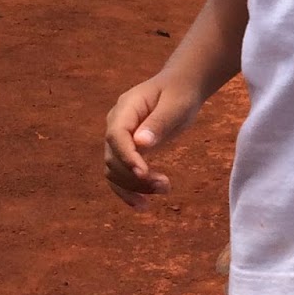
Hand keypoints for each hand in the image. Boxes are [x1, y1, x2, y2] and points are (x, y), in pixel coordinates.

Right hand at [104, 74, 202, 210]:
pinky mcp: (126, 152)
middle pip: (113, 157)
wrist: (179, 88)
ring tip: (163, 191)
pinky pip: (120, 175)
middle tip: (165, 186)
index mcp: (125, 108)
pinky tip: (143, 205)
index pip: (116, 135)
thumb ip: (159, 122)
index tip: (144, 173)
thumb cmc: (180, 93)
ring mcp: (118, 140)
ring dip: (134, 186)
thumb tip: (141, 143)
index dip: (127, 156)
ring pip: (114, 170)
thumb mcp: (176, 105)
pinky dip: (129, 190)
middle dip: (135, 176)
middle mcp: (115, 125)